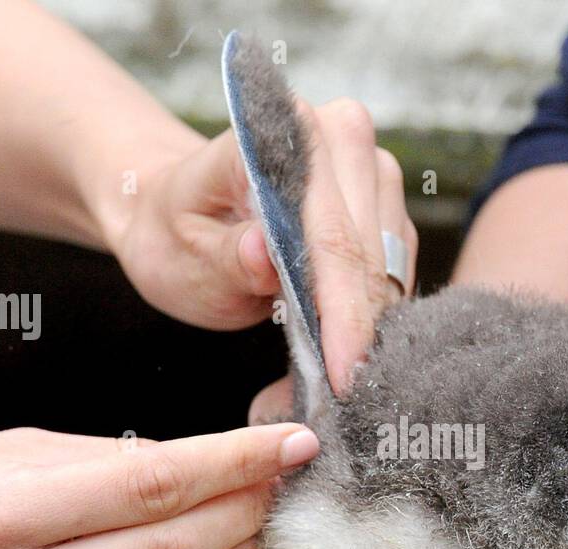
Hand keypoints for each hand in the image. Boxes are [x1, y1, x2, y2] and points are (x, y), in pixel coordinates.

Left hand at [104, 99, 416, 394]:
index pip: (331, 234)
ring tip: (328, 383)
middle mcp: (342, 137)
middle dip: (357, 330)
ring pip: (391, 268)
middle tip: (333, 399)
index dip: (342, 309)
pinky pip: (394, 273)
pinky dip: (369, 317)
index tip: (342, 374)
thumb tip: (264, 255)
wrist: (176, 212)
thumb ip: (226, 255)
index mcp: (287, 130)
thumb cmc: (174, 229)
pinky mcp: (386, 209)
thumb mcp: (180, 252)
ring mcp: (372, 171)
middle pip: (371, 253)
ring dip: (367, 328)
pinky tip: (341, 352)